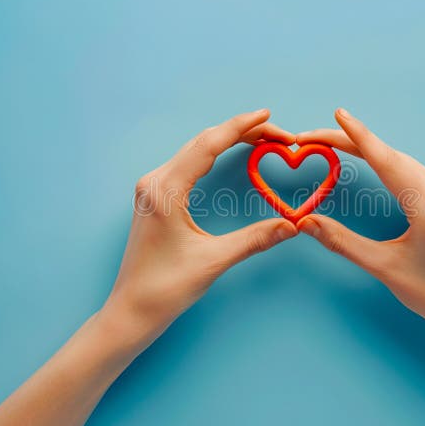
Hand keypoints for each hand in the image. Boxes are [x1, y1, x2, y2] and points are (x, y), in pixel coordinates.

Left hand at [103, 109, 298, 351]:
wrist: (131, 310)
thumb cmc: (165, 288)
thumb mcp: (213, 260)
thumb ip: (254, 239)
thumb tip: (293, 225)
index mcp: (166, 190)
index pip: (208, 145)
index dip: (241, 127)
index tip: (267, 115)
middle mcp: (155, 181)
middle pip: (203, 142)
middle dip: (242, 132)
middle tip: (279, 133)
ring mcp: (152, 188)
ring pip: (195, 150)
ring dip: (227, 141)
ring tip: (262, 139)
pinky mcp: (154, 198)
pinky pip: (188, 163)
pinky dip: (213, 154)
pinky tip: (230, 153)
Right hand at [295, 108, 424, 341]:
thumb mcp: (383, 267)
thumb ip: (342, 241)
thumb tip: (305, 222)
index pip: (385, 161)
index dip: (358, 136)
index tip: (338, 114)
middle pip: (389, 156)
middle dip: (349, 142)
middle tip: (312, 137)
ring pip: (399, 160)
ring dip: (366, 150)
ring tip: (332, 142)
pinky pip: (409, 170)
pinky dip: (384, 161)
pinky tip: (367, 157)